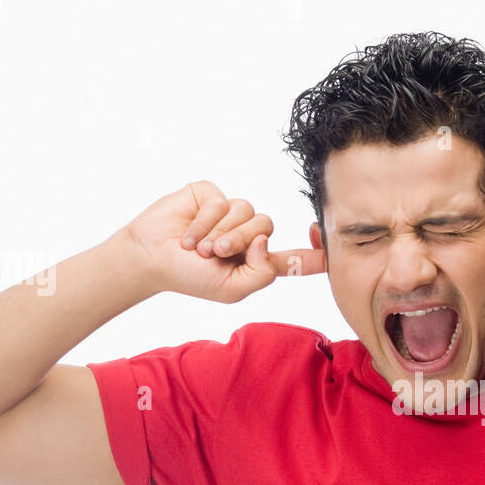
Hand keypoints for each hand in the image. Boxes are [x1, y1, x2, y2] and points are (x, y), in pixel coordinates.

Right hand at [116, 180, 326, 302]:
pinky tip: (187, 234)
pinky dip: (204, 221)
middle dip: (239, 242)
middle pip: (267, 227)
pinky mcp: (212, 195)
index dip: (316, 254)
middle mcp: (248, 234)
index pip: (295, 258)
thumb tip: (267, 241)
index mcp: (258, 261)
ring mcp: (230, 213)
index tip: (332, 246)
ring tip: (198, 247)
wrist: (151, 259)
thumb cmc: (190, 278)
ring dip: (220, 233)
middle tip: (213, 255)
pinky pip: (222, 201)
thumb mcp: (232, 290)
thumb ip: (261, 274)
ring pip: (247, 212)